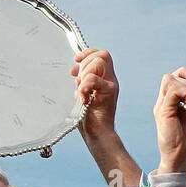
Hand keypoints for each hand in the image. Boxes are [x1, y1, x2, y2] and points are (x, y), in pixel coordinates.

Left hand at [73, 48, 141, 186]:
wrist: (96, 134)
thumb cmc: (88, 118)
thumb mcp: (82, 93)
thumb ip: (81, 80)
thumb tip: (74, 68)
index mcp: (105, 79)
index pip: (101, 54)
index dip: (88, 53)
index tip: (76, 60)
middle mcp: (111, 80)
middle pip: (102, 55)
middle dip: (85, 64)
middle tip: (78, 81)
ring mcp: (111, 85)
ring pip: (99, 62)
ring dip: (85, 74)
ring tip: (82, 90)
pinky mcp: (109, 92)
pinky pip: (94, 79)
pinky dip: (84, 86)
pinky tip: (82, 98)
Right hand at [154, 68, 185, 173]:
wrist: (180, 157)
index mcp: (170, 104)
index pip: (172, 79)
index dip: (183, 73)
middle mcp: (163, 103)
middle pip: (169, 77)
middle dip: (184, 79)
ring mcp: (162, 107)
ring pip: (169, 80)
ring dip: (184, 87)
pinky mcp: (163, 111)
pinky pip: (172, 91)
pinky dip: (183, 93)